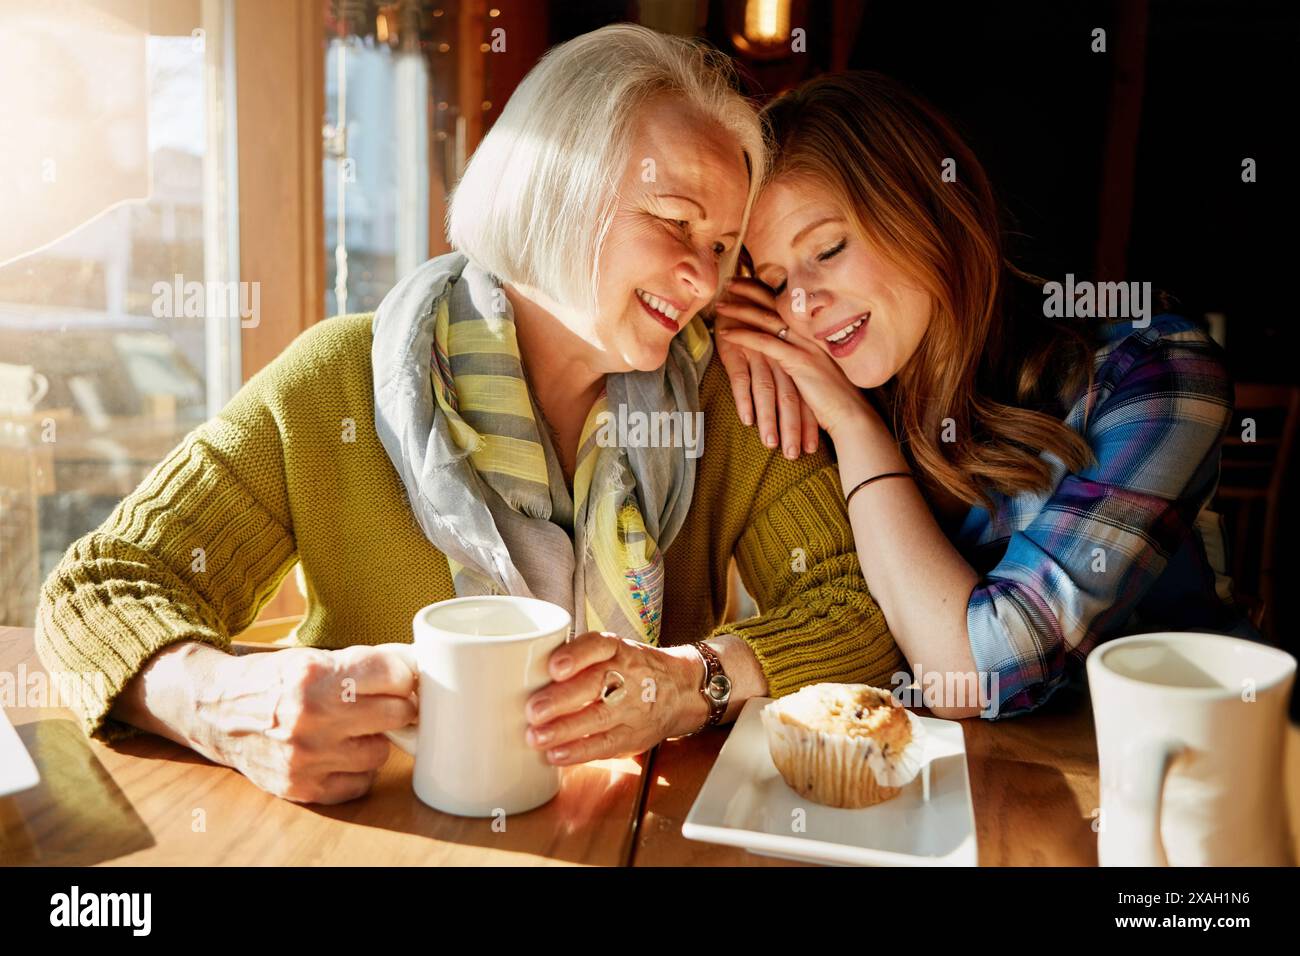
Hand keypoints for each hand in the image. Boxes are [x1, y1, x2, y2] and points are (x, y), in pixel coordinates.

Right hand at [191, 644, 417, 803]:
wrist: (216, 713)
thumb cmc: (270, 682)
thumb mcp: (311, 658)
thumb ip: (358, 667)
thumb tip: (410, 675)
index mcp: (316, 677)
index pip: (393, 675)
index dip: (401, 676)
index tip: (399, 680)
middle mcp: (312, 717)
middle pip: (397, 714)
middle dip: (397, 706)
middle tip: (386, 704)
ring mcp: (307, 757)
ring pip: (382, 752)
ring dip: (375, 740)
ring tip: (356, 730)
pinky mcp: (303, 787)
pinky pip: (360, 784)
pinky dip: (357, 770)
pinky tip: (342, 753)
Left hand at [524, 632, 707, 765]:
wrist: (680, 689)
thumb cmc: (633, 668)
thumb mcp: (614, 650)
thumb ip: (578, 657)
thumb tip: (524, 668)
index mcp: (619, 649)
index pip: (599, 647)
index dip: (576, 656)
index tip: (554, 667)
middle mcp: (627, 675)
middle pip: (596, 685)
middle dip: (563, 699)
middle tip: (533, 710)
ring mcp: (632, 707)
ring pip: (598, 718)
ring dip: (565, 730)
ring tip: (536, 737)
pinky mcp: (632, 735)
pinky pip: (605, 744)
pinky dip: (579, 752)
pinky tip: (556, 755)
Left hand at [716, 280, 875, 440]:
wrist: (851, 414)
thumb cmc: (835, 397)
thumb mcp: (819, 370)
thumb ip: (804, 357)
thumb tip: (787, 353)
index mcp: (815, 332)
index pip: (786, 304)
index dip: (765, 291)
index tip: (746, 282)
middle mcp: (810, 333)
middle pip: (775, 304)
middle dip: (750, 291)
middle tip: (729, 282)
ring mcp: (805, 345)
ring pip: (767, 320)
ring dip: (741, 311)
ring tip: (720, 304)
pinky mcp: (799, 361)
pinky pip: (765, 343)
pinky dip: (744, 336)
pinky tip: (726, 333)